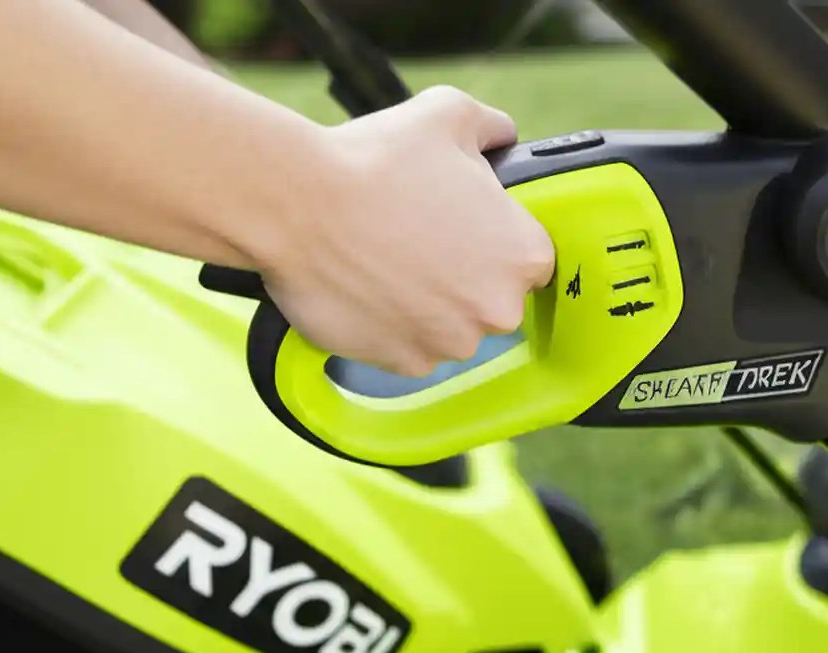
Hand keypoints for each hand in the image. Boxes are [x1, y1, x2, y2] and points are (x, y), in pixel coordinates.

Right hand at [251, 86, 553, 377]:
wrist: (296, 205)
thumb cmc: (374, 162)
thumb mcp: (449, 114)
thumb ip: (493, 126)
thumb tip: (502, 135)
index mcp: (523, 254)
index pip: (531, 260)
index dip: (495, 241)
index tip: (465, 229)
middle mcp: (498, 309)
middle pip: (494, 300)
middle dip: (464, 276)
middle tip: (421, 240)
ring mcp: (451, 343)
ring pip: (451, 327)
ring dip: (429, 304)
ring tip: (388, 260)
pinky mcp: (405, 364)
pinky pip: (410, 348)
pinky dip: (393, 325)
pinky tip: (369, 287)